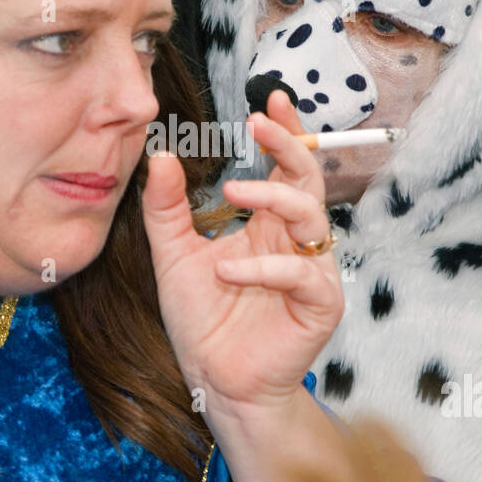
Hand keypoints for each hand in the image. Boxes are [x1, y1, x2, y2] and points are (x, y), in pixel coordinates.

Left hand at [142, 90, 342, 415]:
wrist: (215, 383)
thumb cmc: (203, 321)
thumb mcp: (173, 255)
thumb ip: (166, 208)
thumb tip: (163, 153)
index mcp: (269, 226)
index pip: (284, 168)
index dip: (285, 132)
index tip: (272, 98)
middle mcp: (295, 243)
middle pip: (307, 180)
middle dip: (289, 146)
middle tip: (260, 123)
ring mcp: (312, 273)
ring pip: (313, 218)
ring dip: (275, 197)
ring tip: (234, 192)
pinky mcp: (319, 307)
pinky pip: (301, 275)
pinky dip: (264, 268)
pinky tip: (228, 271)